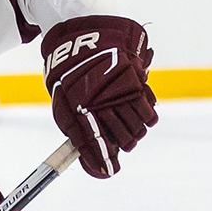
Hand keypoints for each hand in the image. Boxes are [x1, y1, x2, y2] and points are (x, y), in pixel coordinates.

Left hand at [42, 15, 155, 177]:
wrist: (81, 39)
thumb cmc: (70, 78)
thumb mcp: (64, 105)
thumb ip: (76, 131)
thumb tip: (89, 158)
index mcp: (77, 108)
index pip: (93, 142)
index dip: (101, 158)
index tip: (108, 171)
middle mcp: (99, 101)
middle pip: (119, 135)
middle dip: (123, 145)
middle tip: (125, 147)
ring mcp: (118, 90)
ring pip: (135, 122)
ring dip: (136, 132)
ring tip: (135, 134)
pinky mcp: (133, 78)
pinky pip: (146, 104)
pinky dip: (147, 114)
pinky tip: (146, 118)